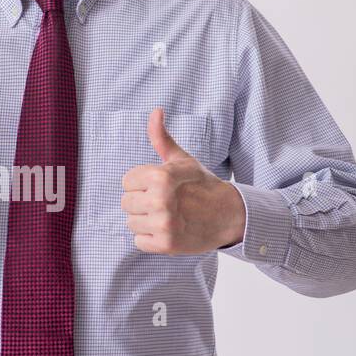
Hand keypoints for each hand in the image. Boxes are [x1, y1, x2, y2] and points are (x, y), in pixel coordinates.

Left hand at [120, 109, 246, 253]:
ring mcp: (164, 224)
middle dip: (142, 202)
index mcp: (161, 176)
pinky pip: (139, 242)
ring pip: (131, 223)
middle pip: (126, 203)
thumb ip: (162, 138)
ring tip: (167, 217)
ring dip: (146, 221)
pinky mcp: (166, 245)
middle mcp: (160, 200)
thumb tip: (156, 111)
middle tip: (165, 203)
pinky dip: (151, 239)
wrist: (229, 215)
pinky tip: (168, 231)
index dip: (141, 183)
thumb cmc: (201, 185)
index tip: (160, 186)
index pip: (126, 181)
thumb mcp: (182, 160)